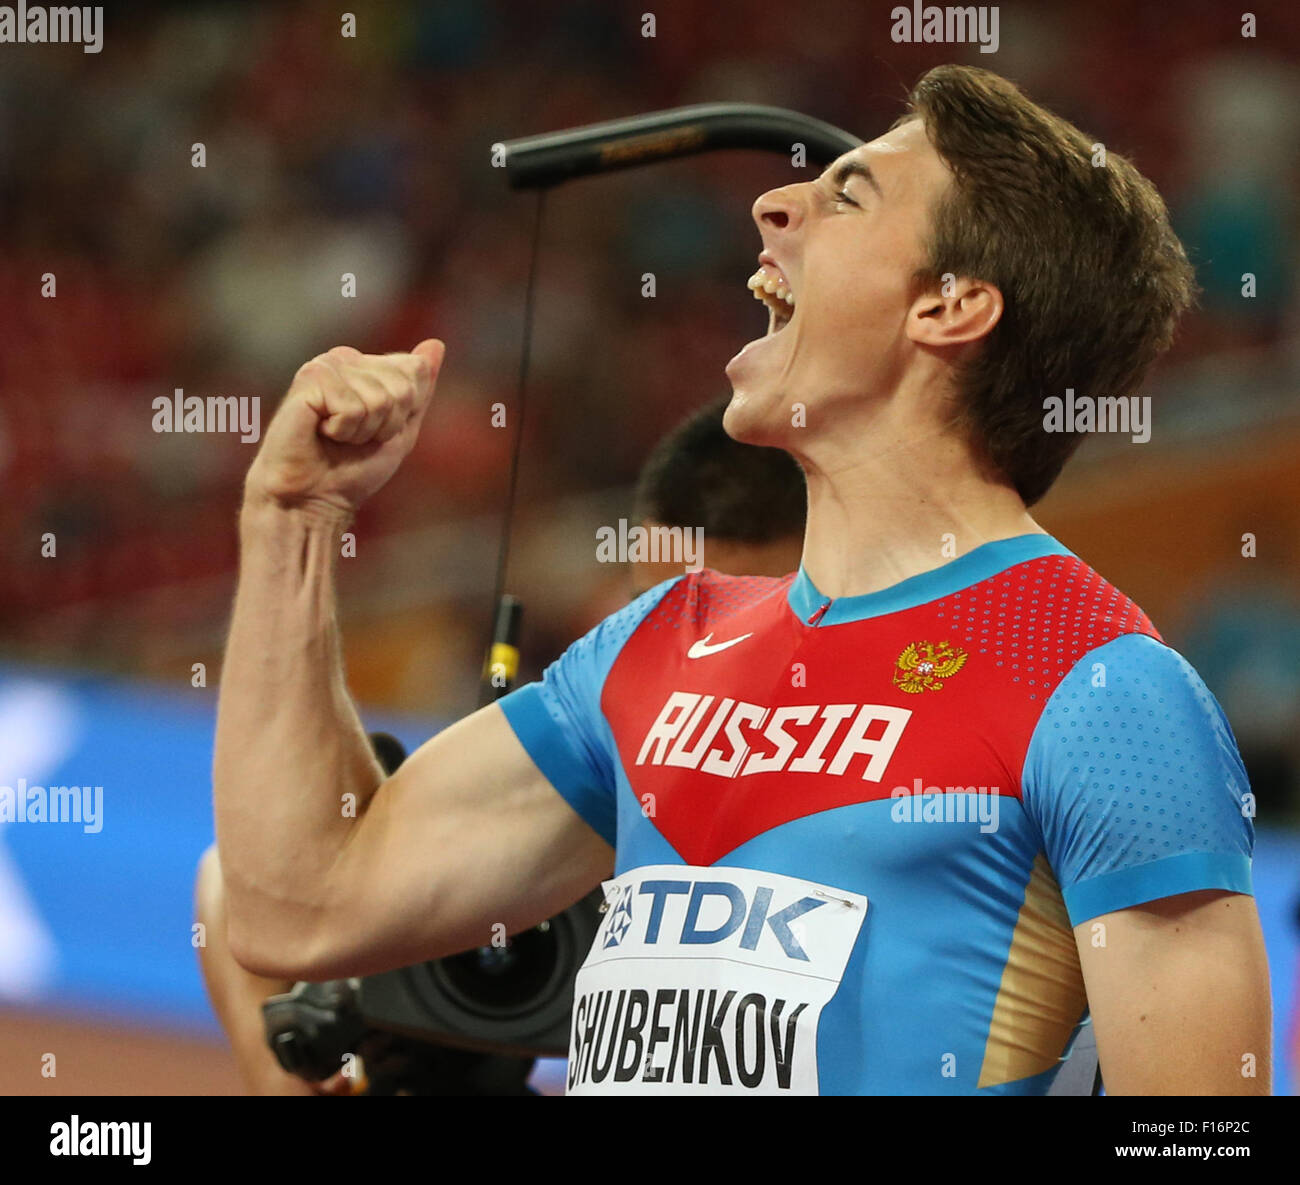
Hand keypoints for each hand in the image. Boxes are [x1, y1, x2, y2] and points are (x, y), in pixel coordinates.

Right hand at [245, 340, 444, 515]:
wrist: (314, 497)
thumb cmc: (353, 469)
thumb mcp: (401, 430)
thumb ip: (419, 390)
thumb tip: (436, 344)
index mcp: (366, 365)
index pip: (415, 372)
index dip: (404, 413)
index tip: (376, 431)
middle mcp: (346, 358)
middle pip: (402, 386)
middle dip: (386, 424)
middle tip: (354, 438)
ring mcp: (326, 365)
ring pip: (380, 398)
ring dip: (363, 431)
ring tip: (337, 437)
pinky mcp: (310, 378)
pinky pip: (354, 408)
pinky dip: (344, 431)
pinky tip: (322, 432)